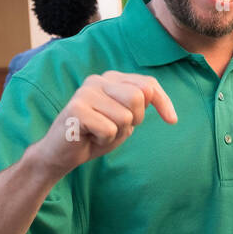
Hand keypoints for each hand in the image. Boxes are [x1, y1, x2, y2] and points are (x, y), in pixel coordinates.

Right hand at [27, 71, 176, 178]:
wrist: (61, 154)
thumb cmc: (95, 135)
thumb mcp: (125, 119)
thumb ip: (140, 105)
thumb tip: (156, 99)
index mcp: (111, 79)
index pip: (148, 84)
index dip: (164, 103)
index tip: (172, 121)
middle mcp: (98, 80)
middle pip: (139, 97)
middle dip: (134, 120)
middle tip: (114, 127)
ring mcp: (86, 93)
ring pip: (125, 117)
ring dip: (117, 133)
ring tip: (99, 132)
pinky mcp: (77, 110)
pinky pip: (109, 130)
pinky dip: (104, 140)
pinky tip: (89, 137)